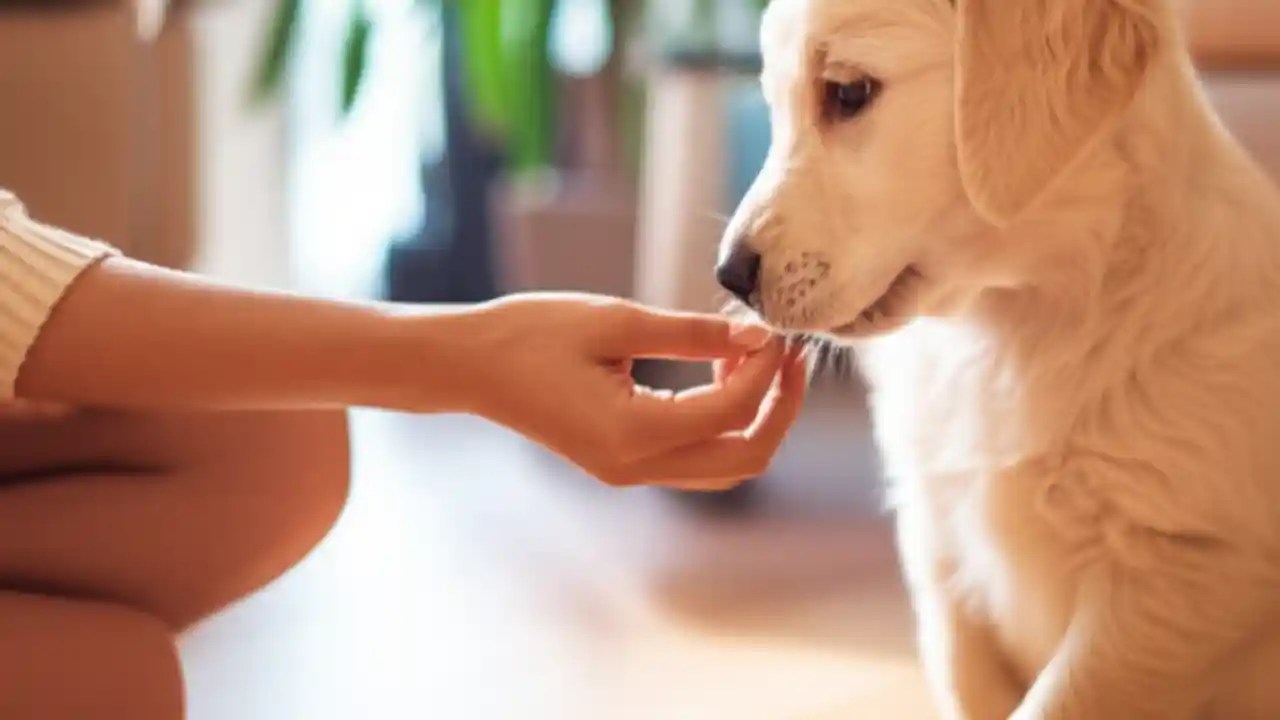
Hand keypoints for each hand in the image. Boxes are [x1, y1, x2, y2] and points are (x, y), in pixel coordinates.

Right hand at [465, 294, 807, 490]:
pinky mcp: (624, 462)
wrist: (471, 365)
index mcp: (632, 434)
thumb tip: (757, 338)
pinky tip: (718, 372)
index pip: (731, 412)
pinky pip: (696, 455)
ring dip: (754, 417)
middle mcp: (636, 467)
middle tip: (790, 354)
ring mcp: (630, 472)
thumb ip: (692, 333)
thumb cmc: (532, 334)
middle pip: (745, 459)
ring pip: (725, 466)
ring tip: (757, 358)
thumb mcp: (616, 320)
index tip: (774, 328)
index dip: (765, 370)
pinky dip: (722, 420)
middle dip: (780, 409)